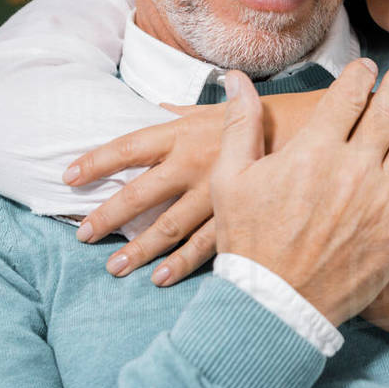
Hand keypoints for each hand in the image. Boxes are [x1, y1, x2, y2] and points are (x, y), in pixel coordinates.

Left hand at [65, 89, 327, 284]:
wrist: (320, 134)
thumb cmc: (269, 117)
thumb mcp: (224, 109)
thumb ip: (186, 112)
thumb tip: (156, 109)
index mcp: (186, 132)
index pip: (130, 146)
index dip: (96, 161)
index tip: (68, 177)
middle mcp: (194, 163)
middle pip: (141, 192)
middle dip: (108, 214)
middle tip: (82, 233)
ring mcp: (216, 193)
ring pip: (167, 226)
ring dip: (139, 249)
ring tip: (115, 266)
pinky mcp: (239, 216)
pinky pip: (205, 246)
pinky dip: (181, 264)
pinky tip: (161, 278)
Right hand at [212, 59, 388, 325]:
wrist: (275, 306)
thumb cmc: (249, 243)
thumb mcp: (230, 179)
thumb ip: (240, 124)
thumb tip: (234, 79)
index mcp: (314, 151)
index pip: (349, 95)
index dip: (361, 74)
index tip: (367, 68)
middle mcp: (354, 169)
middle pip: (388, 111)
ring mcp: (382, 200)